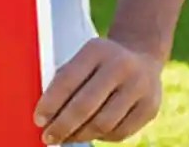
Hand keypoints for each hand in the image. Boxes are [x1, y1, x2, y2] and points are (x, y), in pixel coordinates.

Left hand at [33, 37, 162, 143]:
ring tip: (66, 138)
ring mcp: (139, 88)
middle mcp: (121, 67)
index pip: (68, 79)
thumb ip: (65, 80)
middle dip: (62, 126)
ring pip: (103, 123)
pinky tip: (89, 133)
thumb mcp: (83, 57)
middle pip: (85, 105)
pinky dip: (100, 137)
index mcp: (97, 50)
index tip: (38, 119)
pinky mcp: (150, 108)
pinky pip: (119, 132)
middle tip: (49, 136)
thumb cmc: (101, 60)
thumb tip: (46, 114)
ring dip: (80, 135)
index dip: (50, 103)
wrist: (142, 54)